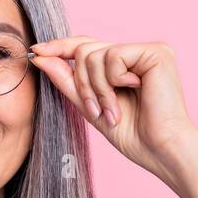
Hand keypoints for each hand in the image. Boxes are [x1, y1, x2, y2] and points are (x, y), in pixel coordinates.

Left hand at [30, 37, 197, 197]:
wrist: (161, 149)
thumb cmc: (133, 135)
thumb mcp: (91, 106)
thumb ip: (68, 82)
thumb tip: (41, 57)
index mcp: (123, 65)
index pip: (86, 47)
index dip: (60, 47)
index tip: (36, 51)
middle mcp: (135, 53)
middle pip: (85, 50)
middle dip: (82, 84)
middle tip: (95, 111)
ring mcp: (146, 50)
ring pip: (94, 54)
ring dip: (97, 89)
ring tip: (113, 110)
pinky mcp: (155, 51)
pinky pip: (112, 56)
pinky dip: (112, 82)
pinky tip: (131, 95)